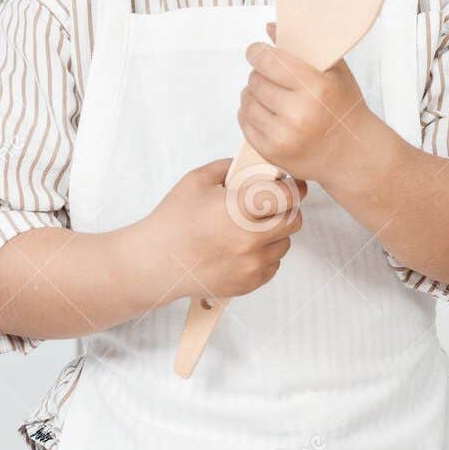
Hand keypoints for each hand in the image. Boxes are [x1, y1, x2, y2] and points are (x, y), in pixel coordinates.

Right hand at [136, 156, 306, 303]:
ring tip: (249, 229)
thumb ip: (229, 167)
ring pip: (284, 244)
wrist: (155, 262)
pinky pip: (272, 265)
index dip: (293, 187)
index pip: (287, 196)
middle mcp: (249, 238)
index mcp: (239, 208)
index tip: (292, 185)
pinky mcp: (248, 282)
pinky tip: (242, 247)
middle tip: (270, 206)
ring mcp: (250, 264)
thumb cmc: (172, 221)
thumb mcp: (197, 180)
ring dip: (274, 234)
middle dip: (285, 210)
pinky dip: (264, 255)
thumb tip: (254, 166)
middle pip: (293, 221)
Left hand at [238, 24, 374, 186]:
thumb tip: (270, 28)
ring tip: (269, 95)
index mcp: (316, 87)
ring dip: (253, 94)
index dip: (257, 52)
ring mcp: (283, 136)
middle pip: (255, 80)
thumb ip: (303, 47)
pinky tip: (266, 113)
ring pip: (247, 101)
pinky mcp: (271, 152)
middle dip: (259, 74)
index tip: (257, 51)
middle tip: (271, 77)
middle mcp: (298, 113)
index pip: (268, 60)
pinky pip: (245, 123)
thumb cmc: (345, 109)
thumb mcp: (334, 72)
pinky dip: (250, 114)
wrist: (352, 153)